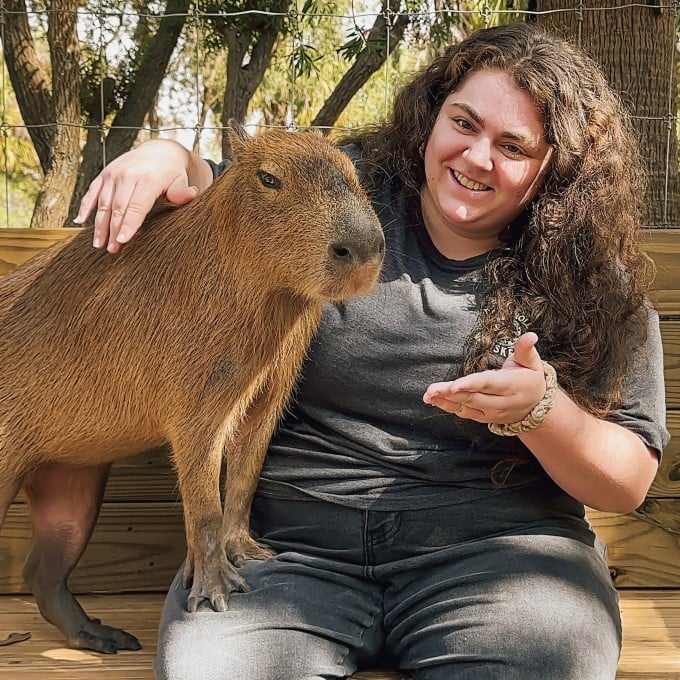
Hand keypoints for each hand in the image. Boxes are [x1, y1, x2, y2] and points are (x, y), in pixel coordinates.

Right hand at [74, 140, 201, 253]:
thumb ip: (181, 192)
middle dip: (113, 230)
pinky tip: (80, 221)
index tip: (122, 240)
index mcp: (147, 179)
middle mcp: (127, 175)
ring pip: (103, 202)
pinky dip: (85, 206)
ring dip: (99, 225)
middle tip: (112, 250)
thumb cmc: (172, 173)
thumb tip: (191, 193)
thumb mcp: (180, 182)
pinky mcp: (105, 174)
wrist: (159, 152)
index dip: (129, 224)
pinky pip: (92, 191)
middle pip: (118, 208)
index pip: (136, 206)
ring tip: (98, 244)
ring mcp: (113, 174)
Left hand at [423, 332, 546, 423]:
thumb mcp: (532, 363)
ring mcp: (490, 412)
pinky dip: (448, 407)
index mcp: (510, 386)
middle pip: (471, 397)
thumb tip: (530, 335)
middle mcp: (499, 402)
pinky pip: (464, 412)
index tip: (454, 385)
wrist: (536, 408)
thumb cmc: (530, 379)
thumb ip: (526, 349)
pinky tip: (434, 400)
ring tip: (428, 395)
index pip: (487, 384)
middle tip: (431, 389)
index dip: (469, 385)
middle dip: (449, 393)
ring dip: (444, 401)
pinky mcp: (483, 417)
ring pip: (465, 406)